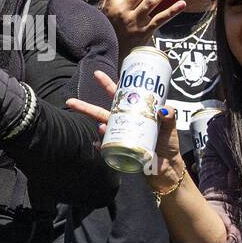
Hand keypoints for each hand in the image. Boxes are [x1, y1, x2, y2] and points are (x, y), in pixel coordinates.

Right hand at [65, 69, 184, 192]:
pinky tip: (99, 145)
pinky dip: (102, 146)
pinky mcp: (121, 150)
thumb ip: (169, 116)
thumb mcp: (170, 126)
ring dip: (95, 125)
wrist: (167, 167)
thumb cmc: (168, 144)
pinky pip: (107, 148)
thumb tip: (163, 109)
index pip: (119, 95)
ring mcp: (121, 136)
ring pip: (101, 127)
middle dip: (86, 106)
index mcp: (134, 112)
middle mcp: (124, 122)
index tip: (98, 75)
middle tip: (71, 101)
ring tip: (98, 126)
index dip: (109, 85)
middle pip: (102, 111)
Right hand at [100, 0, 185, 53]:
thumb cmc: (109, 27)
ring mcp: (135, 21)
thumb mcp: (105, 9)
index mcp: (112, 3)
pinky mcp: (145, 31)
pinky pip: (161, 19)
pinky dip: (172, 10)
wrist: (111, 52)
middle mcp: (124, 10)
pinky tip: (181, 3)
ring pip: (151, 2)